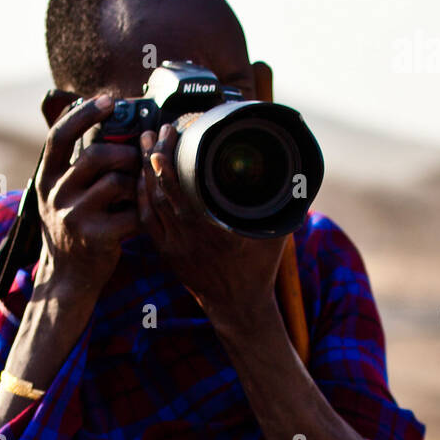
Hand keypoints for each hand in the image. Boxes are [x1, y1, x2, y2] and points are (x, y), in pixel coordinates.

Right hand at [35, 94, 142, 300]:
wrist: (67, 276)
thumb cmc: (72, 226)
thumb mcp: (59, 192)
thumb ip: (71, 161)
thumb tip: (92, 115)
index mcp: (46, 178)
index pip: (59, 135)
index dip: (85, 113)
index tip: (110, 100)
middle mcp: (55, 195)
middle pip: (95, 155)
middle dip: (124, 153)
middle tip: (136, 159)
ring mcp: (74, 217)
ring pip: (116, 183)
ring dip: (134, 184)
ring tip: (136, 192)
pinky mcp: (95, 238)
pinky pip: (130, 213)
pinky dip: (140, 212)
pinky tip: (138, 216)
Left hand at [136, 123, 287, 319]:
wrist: (239, 308)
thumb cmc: (258, 270)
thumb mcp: (275, 234)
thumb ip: (281, 202)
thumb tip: (296, 172)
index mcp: (211, 233)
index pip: (179, 195)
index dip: (166, 166)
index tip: (164, 139)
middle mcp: (186, 240)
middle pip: (159, 193)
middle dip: (152, 159)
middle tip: (153, 131)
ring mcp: (173, 248)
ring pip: (148, 206)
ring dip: (143, 174)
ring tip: (145, 144)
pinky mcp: (166, 254)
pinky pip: (146, 222)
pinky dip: (142, 197)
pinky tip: (142, 177)